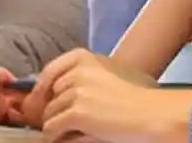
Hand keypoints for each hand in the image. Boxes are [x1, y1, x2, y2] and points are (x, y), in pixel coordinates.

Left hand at [27, 50, 191, 142]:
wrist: (151, 114)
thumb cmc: (134, 99)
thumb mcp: (105, 76)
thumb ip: (80, 78)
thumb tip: (47, 94)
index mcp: (84, 58)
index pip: (48, 72)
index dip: (41, 90)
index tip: (40, 103)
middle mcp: (77, 71)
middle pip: (48, 95)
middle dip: (51, 110)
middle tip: (61, 122)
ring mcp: (76, 92)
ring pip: (49, 114)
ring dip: (56, 126)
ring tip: (70, 132)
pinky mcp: (77, 113)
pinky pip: (52, 128)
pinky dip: (56, 137)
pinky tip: (67, 139)